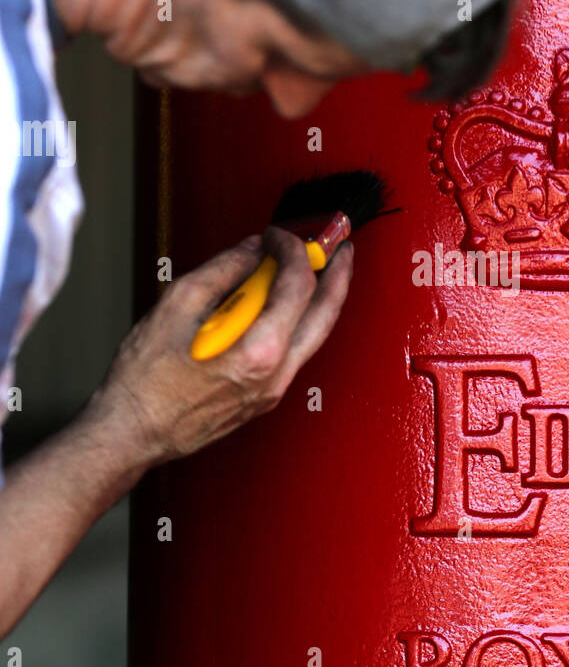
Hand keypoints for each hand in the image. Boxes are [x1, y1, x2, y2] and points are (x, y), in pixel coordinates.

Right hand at [85, 228, 352, 468]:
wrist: (132, 432)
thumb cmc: (145, 381)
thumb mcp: (177, 306)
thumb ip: (222, 271)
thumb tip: (250, 251)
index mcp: (259, 351)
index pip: (298, 285)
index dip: (293, 249)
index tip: (278, 235)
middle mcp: (276, 374)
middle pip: (325, 314)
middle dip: (337, 275)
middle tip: (338, 250)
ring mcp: (274, 390)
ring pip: (313, 336)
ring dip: (320, 299)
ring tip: (316, 271)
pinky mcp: (264, 397)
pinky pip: (294, 352)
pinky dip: (296, 322)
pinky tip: (281, 305)